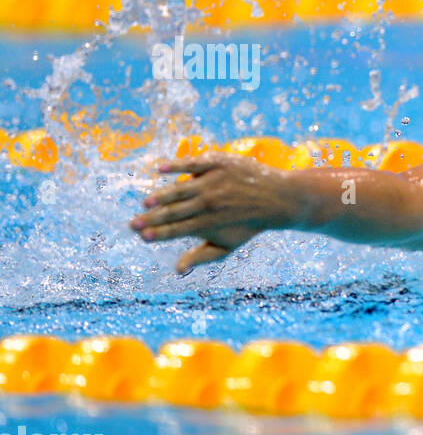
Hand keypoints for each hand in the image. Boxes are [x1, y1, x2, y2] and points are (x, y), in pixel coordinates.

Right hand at [129, 152, 293, 274]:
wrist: (277, 198)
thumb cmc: (246, 225)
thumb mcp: (227, 247)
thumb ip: (200, 257)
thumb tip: (177, 271)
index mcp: (208, 224)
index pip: (177, 230)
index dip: (158, 234)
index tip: (142, 236)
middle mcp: (210, 204)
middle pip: (175, 212)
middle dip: (152, 220)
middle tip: (132, 224)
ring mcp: (213, 182)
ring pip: (181, 190)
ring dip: (162, 197)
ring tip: (146, 203)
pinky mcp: (218, 163)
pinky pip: (193, 163)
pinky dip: (177, 165)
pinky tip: (160, 169)